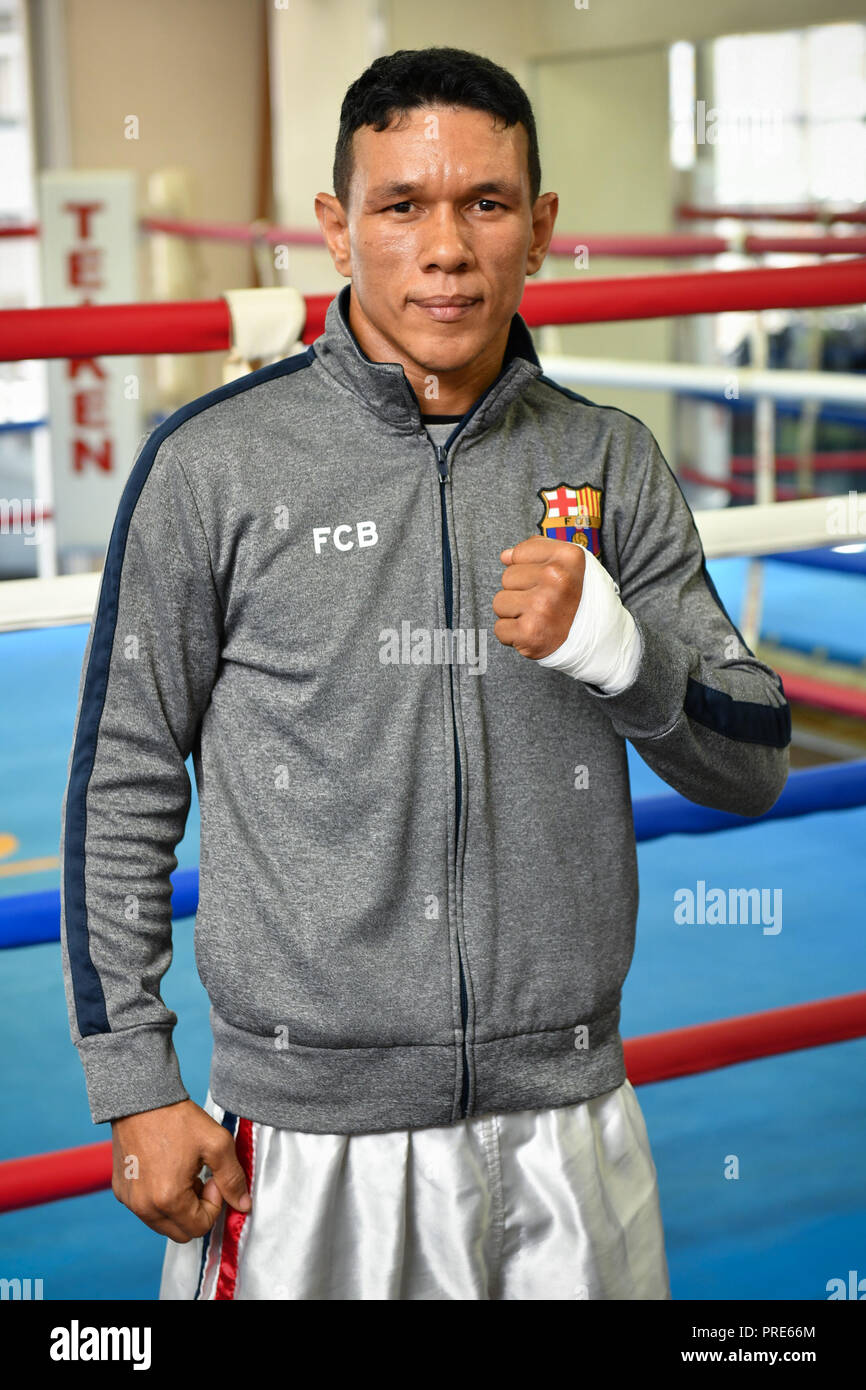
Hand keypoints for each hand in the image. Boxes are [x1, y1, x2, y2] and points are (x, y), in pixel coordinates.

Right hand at [110, 1098, 250, 1243]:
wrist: (142, 1099)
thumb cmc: (178, 1119)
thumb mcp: (216, 1143)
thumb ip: (233, 1178)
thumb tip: (244, 1206)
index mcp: (169, 1200)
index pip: (200, 1227)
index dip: (214, 1204)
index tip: (212, 1177)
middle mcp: (144, 1207)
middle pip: (181, 1232)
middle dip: (197, 1211)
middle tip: (200, 1178)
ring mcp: (130, 1201)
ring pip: (163, 1224)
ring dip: (179, 1207)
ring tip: (184, 1173)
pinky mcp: (121, 1191)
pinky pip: (146, 1210)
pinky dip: (160, 1200)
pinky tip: (166, 1170)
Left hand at [492, 536, 585, 658]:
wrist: (600, 642)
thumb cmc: (581, 601)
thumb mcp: (572, 565)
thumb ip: (539, 551)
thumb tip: (505, 556)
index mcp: (568, 556)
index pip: (519, 553)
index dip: (529, 568)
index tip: (546, 581)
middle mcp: (556, 579)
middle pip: (507, 577)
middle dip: (520, 591)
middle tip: (544, 603)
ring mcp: (541, 606)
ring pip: (500, 602)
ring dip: (514, 613)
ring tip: (539, 617)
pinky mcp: (529, 633)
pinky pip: (500, 628)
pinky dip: (513, 635)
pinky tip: (534, 633)